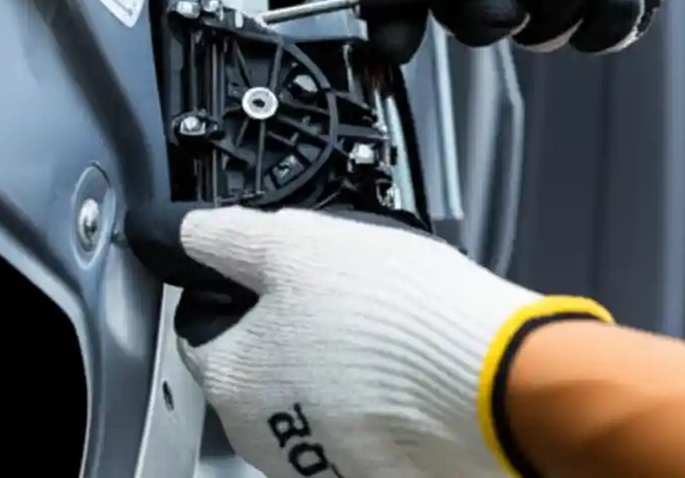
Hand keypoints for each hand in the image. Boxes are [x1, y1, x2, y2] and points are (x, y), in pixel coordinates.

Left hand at [128, 206, 609, 477]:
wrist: (494, 384)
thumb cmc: (399, 319)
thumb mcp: (300, 244)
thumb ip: (230, 236)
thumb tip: (189, 231)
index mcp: (233, 378)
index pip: (201, 326)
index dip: (234, 285)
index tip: (273, 269)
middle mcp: (264, 434)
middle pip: (257, 364)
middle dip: (290, 326)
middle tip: (340, 293)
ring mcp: (319, 460)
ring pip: (308, 396)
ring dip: (333, 363)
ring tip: (384, 329)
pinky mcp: (368, 470)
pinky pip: (356, 424)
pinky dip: (373, 398)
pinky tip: (406, 368)